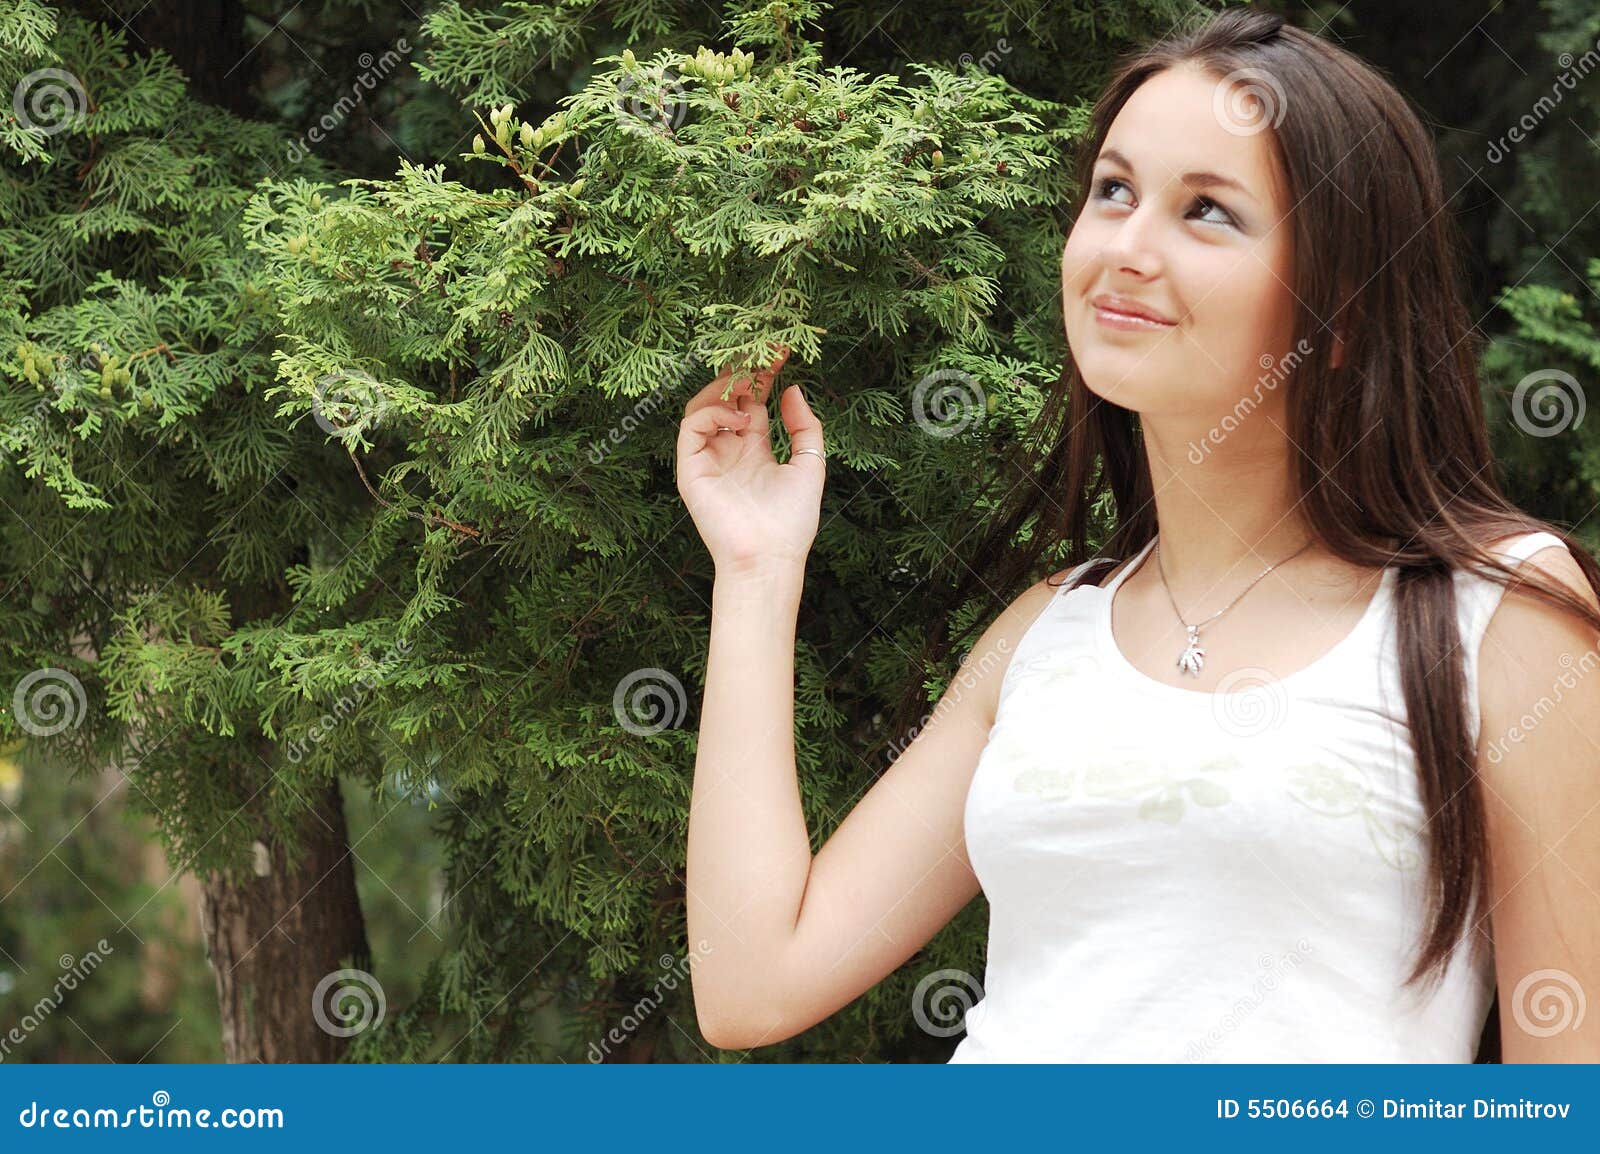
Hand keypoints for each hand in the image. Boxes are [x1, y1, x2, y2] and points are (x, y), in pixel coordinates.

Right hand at [675, 344, 824, 574]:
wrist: (770, 557)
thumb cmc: (791, 521)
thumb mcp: (810, 465)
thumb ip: (804, 428)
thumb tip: (793, 390)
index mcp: (755, 449)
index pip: (753, 401)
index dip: (764, 375)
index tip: (781, 352)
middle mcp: (729, 449)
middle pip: (725, 398)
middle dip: (742, 372)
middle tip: (762, 353)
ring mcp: (708, 458)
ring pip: (702, 406)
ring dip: (724, 388)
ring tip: (750, 382)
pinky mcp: (690, 469)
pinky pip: (691, 427)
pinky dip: (713, 413)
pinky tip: (741, 419)